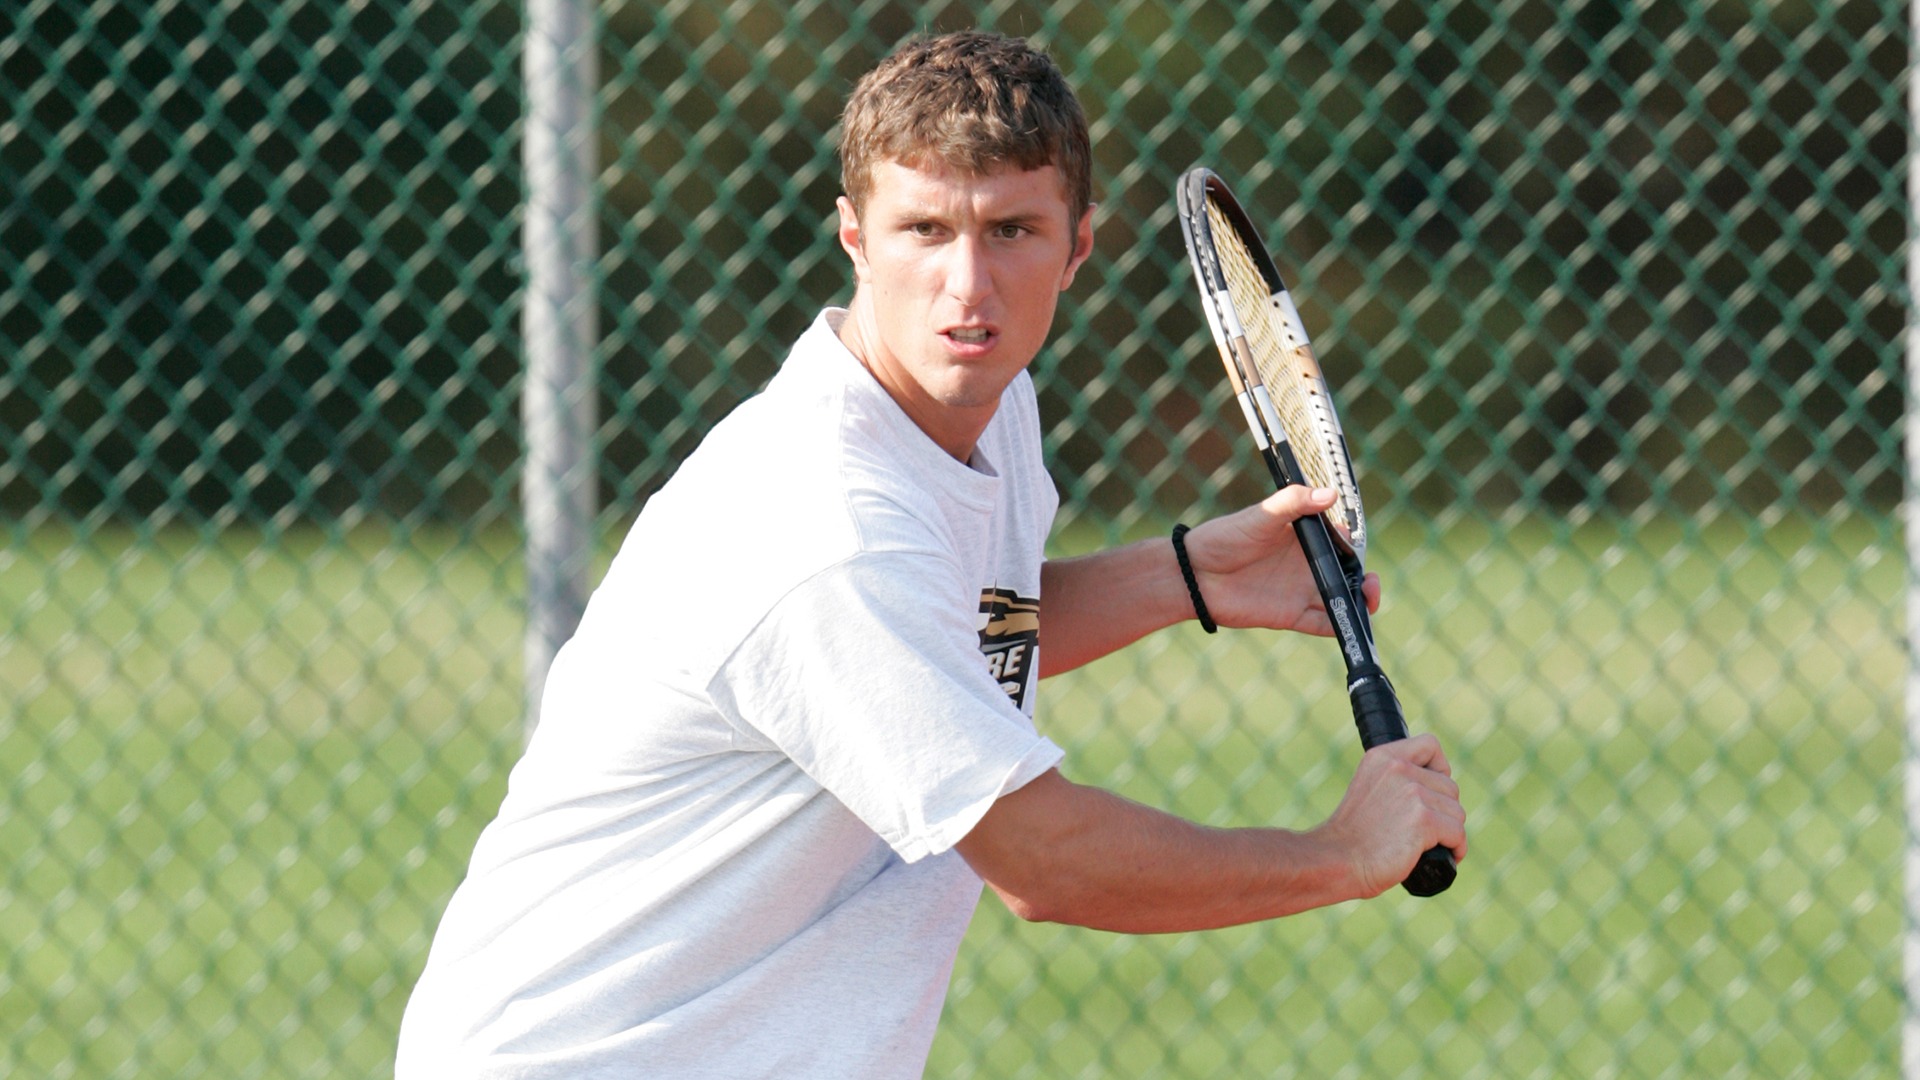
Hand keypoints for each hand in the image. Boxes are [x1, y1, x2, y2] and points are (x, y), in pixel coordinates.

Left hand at [1181, 486, 1379, 635]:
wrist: (1195, 575)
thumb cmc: (1225, 537)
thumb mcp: (1261, 515)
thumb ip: (1294, 502)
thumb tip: (1329, 494)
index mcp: (1305, 538)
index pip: (1340, 542)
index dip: (1353, 546)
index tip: (1355, 549)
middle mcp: (1308, 565)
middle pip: (1348, 574)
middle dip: (1367, 579)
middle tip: (1371, 582)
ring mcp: (1301, 591)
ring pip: (1342, 600)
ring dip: (1360, 603)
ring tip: (1368, 600)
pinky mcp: (1291, 616)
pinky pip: (1324, 624)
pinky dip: (1341, 627)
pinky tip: (1350, 625)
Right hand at [1314, 735, 1467, 898]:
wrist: (1337, 860)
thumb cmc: (1353, 834)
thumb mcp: (1369, 787)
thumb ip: (1396, 778)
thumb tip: (1436, 786)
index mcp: (1382, 756)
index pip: (1430, 745)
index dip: (1439, 768)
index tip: (1431, 790)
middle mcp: (1398, 768)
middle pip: (1449, 786)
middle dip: (1443, 810)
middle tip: (1422, 829)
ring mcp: (1412, 793)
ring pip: (1456, 813)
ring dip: (1448, 832)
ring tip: (1426, 845)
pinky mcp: (1424, 820)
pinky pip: (1458, 834)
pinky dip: (1456, 849)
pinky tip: (1445, 855)